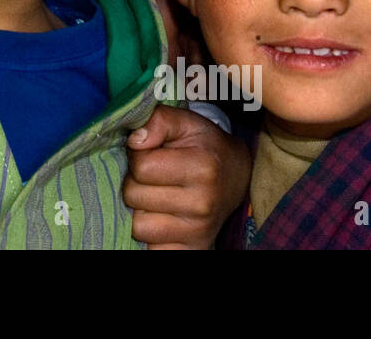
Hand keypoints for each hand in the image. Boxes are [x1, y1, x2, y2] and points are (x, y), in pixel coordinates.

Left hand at [123, 104, 250, 248]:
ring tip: (155, 197)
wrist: (237, 177)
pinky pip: (152, 250)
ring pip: (137, 227)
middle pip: (133, 196)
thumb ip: (158, 119)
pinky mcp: (193, 250)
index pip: (140, 166)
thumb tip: (134, 140)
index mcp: (202, 168)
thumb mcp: (186, 122)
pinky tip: (159, 219)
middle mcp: (202, 204)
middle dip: (135, 183)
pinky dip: (150, 237)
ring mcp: (198, 232)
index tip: (152, 154)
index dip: (138, 156)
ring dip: (139, 211)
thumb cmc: (204, 146)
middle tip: (153, 177)